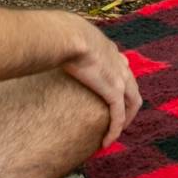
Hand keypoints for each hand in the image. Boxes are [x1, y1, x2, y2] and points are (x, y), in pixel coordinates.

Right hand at [58, 13, 144, 145]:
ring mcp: (120, 78)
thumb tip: (45, 47)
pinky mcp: (114, 91)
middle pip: (132, 87)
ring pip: (131, 104)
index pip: (121, 68)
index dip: (119, 83)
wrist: (69, 37)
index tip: (110, 95)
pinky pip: (119, 116)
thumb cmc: (62, 34)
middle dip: (128, 105)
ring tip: (113, 134)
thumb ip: (63, 45)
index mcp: (109, 50)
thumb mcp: (67, 38)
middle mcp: (120, 63)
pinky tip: (106, 142)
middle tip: (117, 120)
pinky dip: (115, 130)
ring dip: (125, 120)